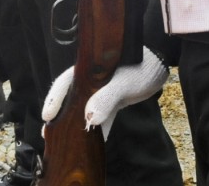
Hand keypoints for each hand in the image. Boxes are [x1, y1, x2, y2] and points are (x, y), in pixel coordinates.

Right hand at [42, 46, 168, 138]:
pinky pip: (102, 117)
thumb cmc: (142, 66)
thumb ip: (107, 98)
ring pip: (84, 108)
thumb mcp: (124, 82)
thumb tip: (90, 119)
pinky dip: (98, 129)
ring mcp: (102, 91)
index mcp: (90, 68)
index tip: (47, 116)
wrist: (161, 67)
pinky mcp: (112, 101)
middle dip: (60, 114)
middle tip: (48, 132)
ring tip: (65, 140)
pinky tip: (95, 143)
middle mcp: (92, 80)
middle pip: (71, 97)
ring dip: (77, 123)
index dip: (55, 98)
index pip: (66, 82)